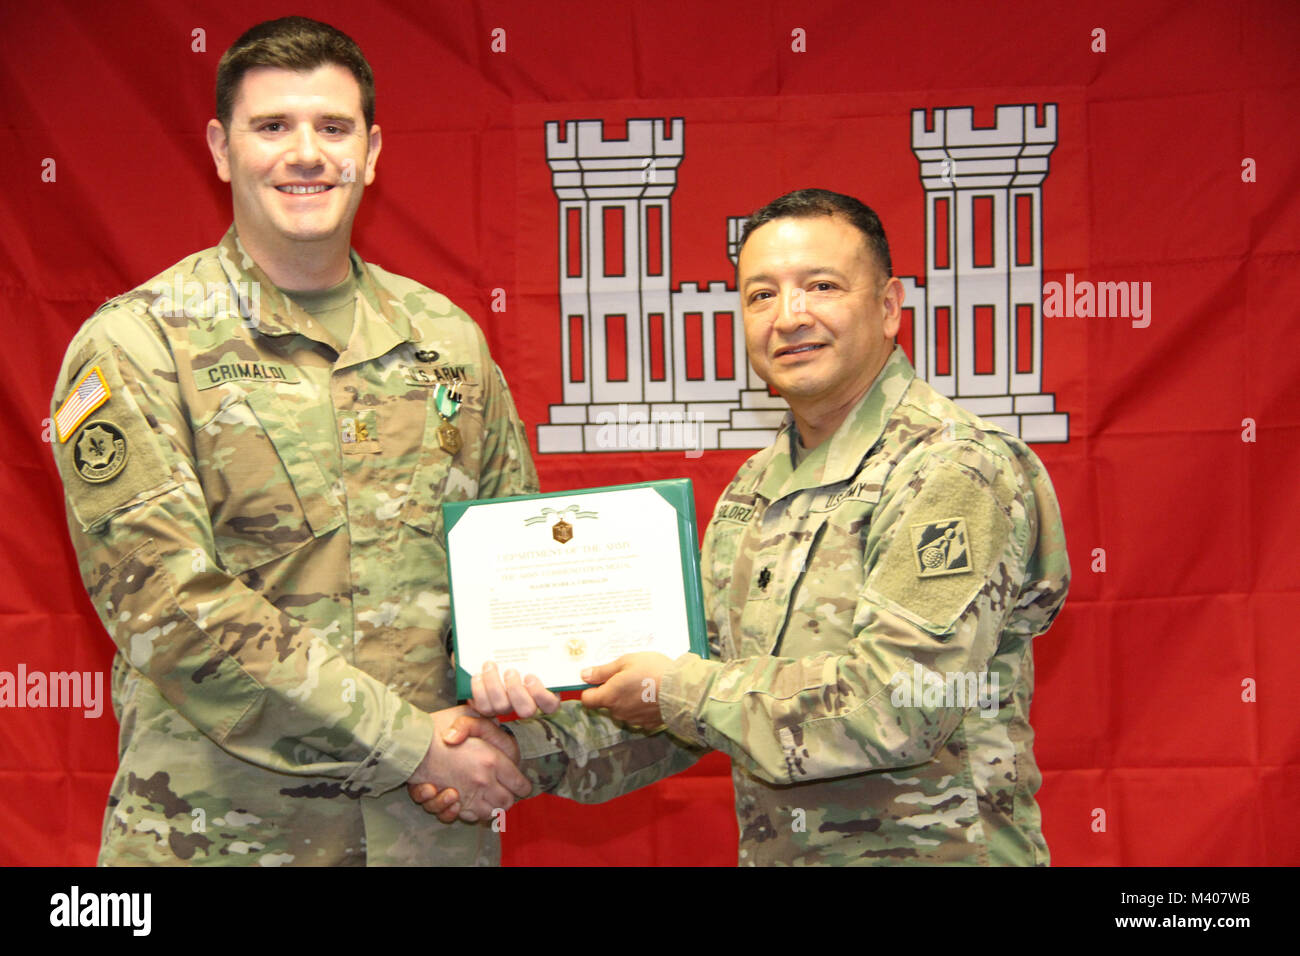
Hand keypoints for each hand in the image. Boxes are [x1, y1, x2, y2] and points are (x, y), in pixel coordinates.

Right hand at [406, 705, 528, 821]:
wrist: (407, 742)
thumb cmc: (436, 726)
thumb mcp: (466, 716)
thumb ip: (485, 723)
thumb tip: (498, 725)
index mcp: (493, 760)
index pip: (521, 784)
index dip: (522, 785)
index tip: (518, 782)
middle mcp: (483, 781)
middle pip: (507, 803)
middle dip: (506, 799)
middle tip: (500, 789)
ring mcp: (467, 795)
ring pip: (488, 814)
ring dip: (487, 808)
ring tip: (481, 796)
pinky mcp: (449, 803)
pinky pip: (465, 817)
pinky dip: (466, 812)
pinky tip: (460, 801)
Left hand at [472, 660, 560, 717]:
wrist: (498, 662)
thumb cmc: (521, 657)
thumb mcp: (535, 655)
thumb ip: (541, 654)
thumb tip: (544, 642)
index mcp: (545, 695)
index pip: (550, 704)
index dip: (540, 694)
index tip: (530, 676)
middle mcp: (527, 705)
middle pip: (525, 710)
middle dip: (516, 690)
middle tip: (510, 671)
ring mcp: (508, 708)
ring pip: (502, 707)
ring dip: (494, 685)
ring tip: (490, 666)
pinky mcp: (490, 708)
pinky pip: (484, 706)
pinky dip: (479, 690)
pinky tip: (478, 675)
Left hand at [579, 652, 670, 727]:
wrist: (682, 690)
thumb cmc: (652, 671)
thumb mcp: (626, 662)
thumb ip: (603, 671)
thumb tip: (584, 675)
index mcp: (609, 697)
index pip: (587, 700)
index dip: (590, 689)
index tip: (600, 679)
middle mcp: (618, 712)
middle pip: (607, 703)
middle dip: (612, 691)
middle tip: (627, 676)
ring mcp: (633, 720)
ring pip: (623, 709)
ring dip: (627, 699)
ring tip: (643, 684)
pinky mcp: (648, 724)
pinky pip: (638, 715)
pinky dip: (641, 706)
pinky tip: (652, 695)